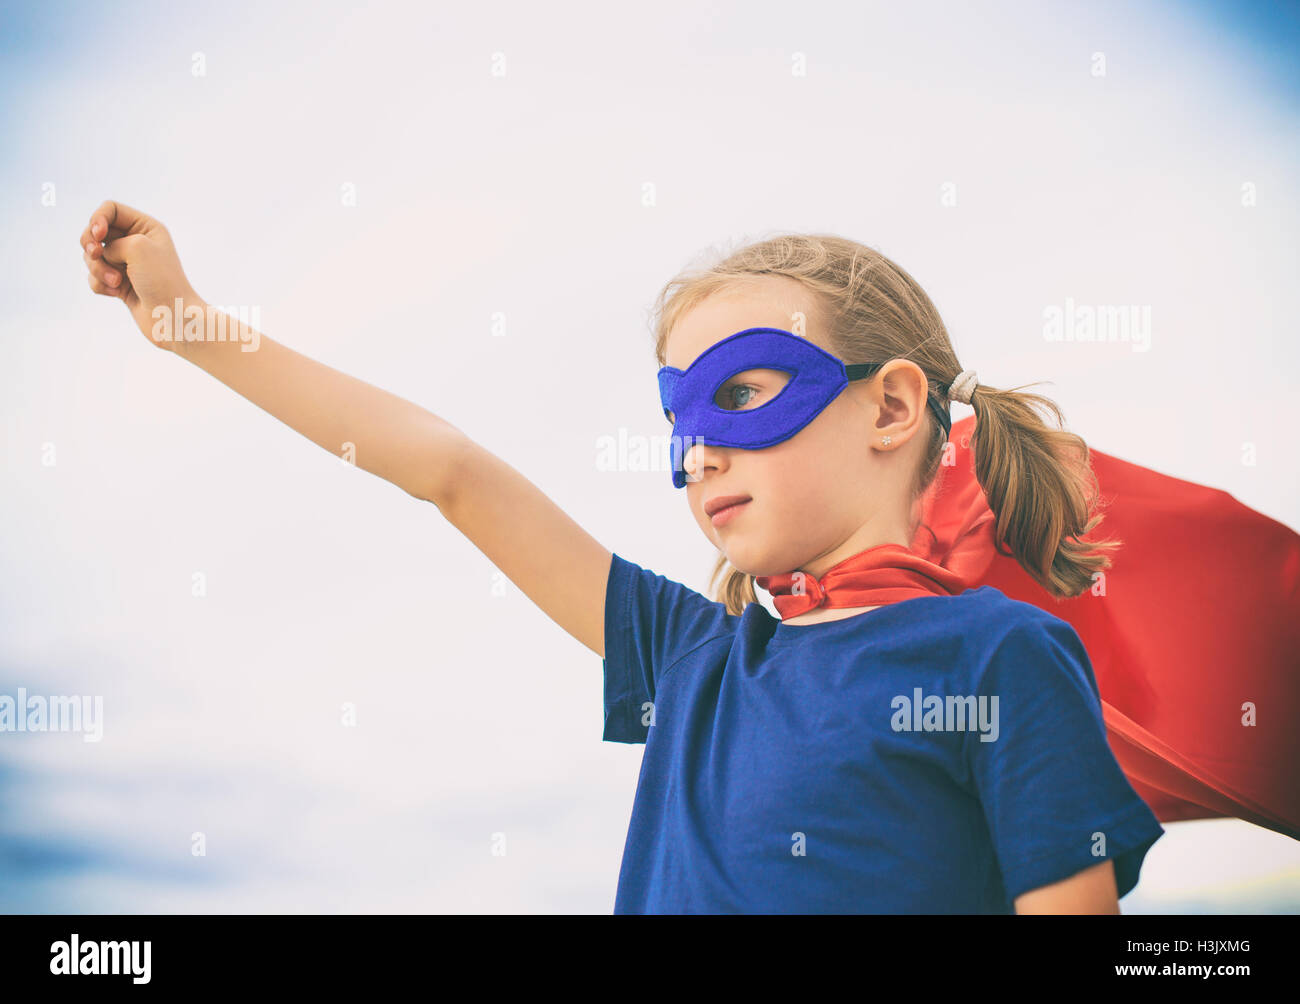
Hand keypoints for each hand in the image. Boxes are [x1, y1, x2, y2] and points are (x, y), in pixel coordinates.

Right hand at [80, 200, 202, 350]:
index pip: (110, 209)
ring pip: (92, 257)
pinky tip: (116, 293)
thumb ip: (110, 241)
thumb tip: (98, 254)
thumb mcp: (136, 247)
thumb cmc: (161, 280)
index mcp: (145, 227)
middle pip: (95, 232)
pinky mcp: (119, 283)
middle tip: (96, 254)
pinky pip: (94, 277)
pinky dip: (100, 284)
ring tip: (116, 282)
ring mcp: (126, 263)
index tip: (98, 236)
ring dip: (98, 268)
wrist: (172, 317)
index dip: (97, 219)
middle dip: (91, 244)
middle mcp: (136, 242)